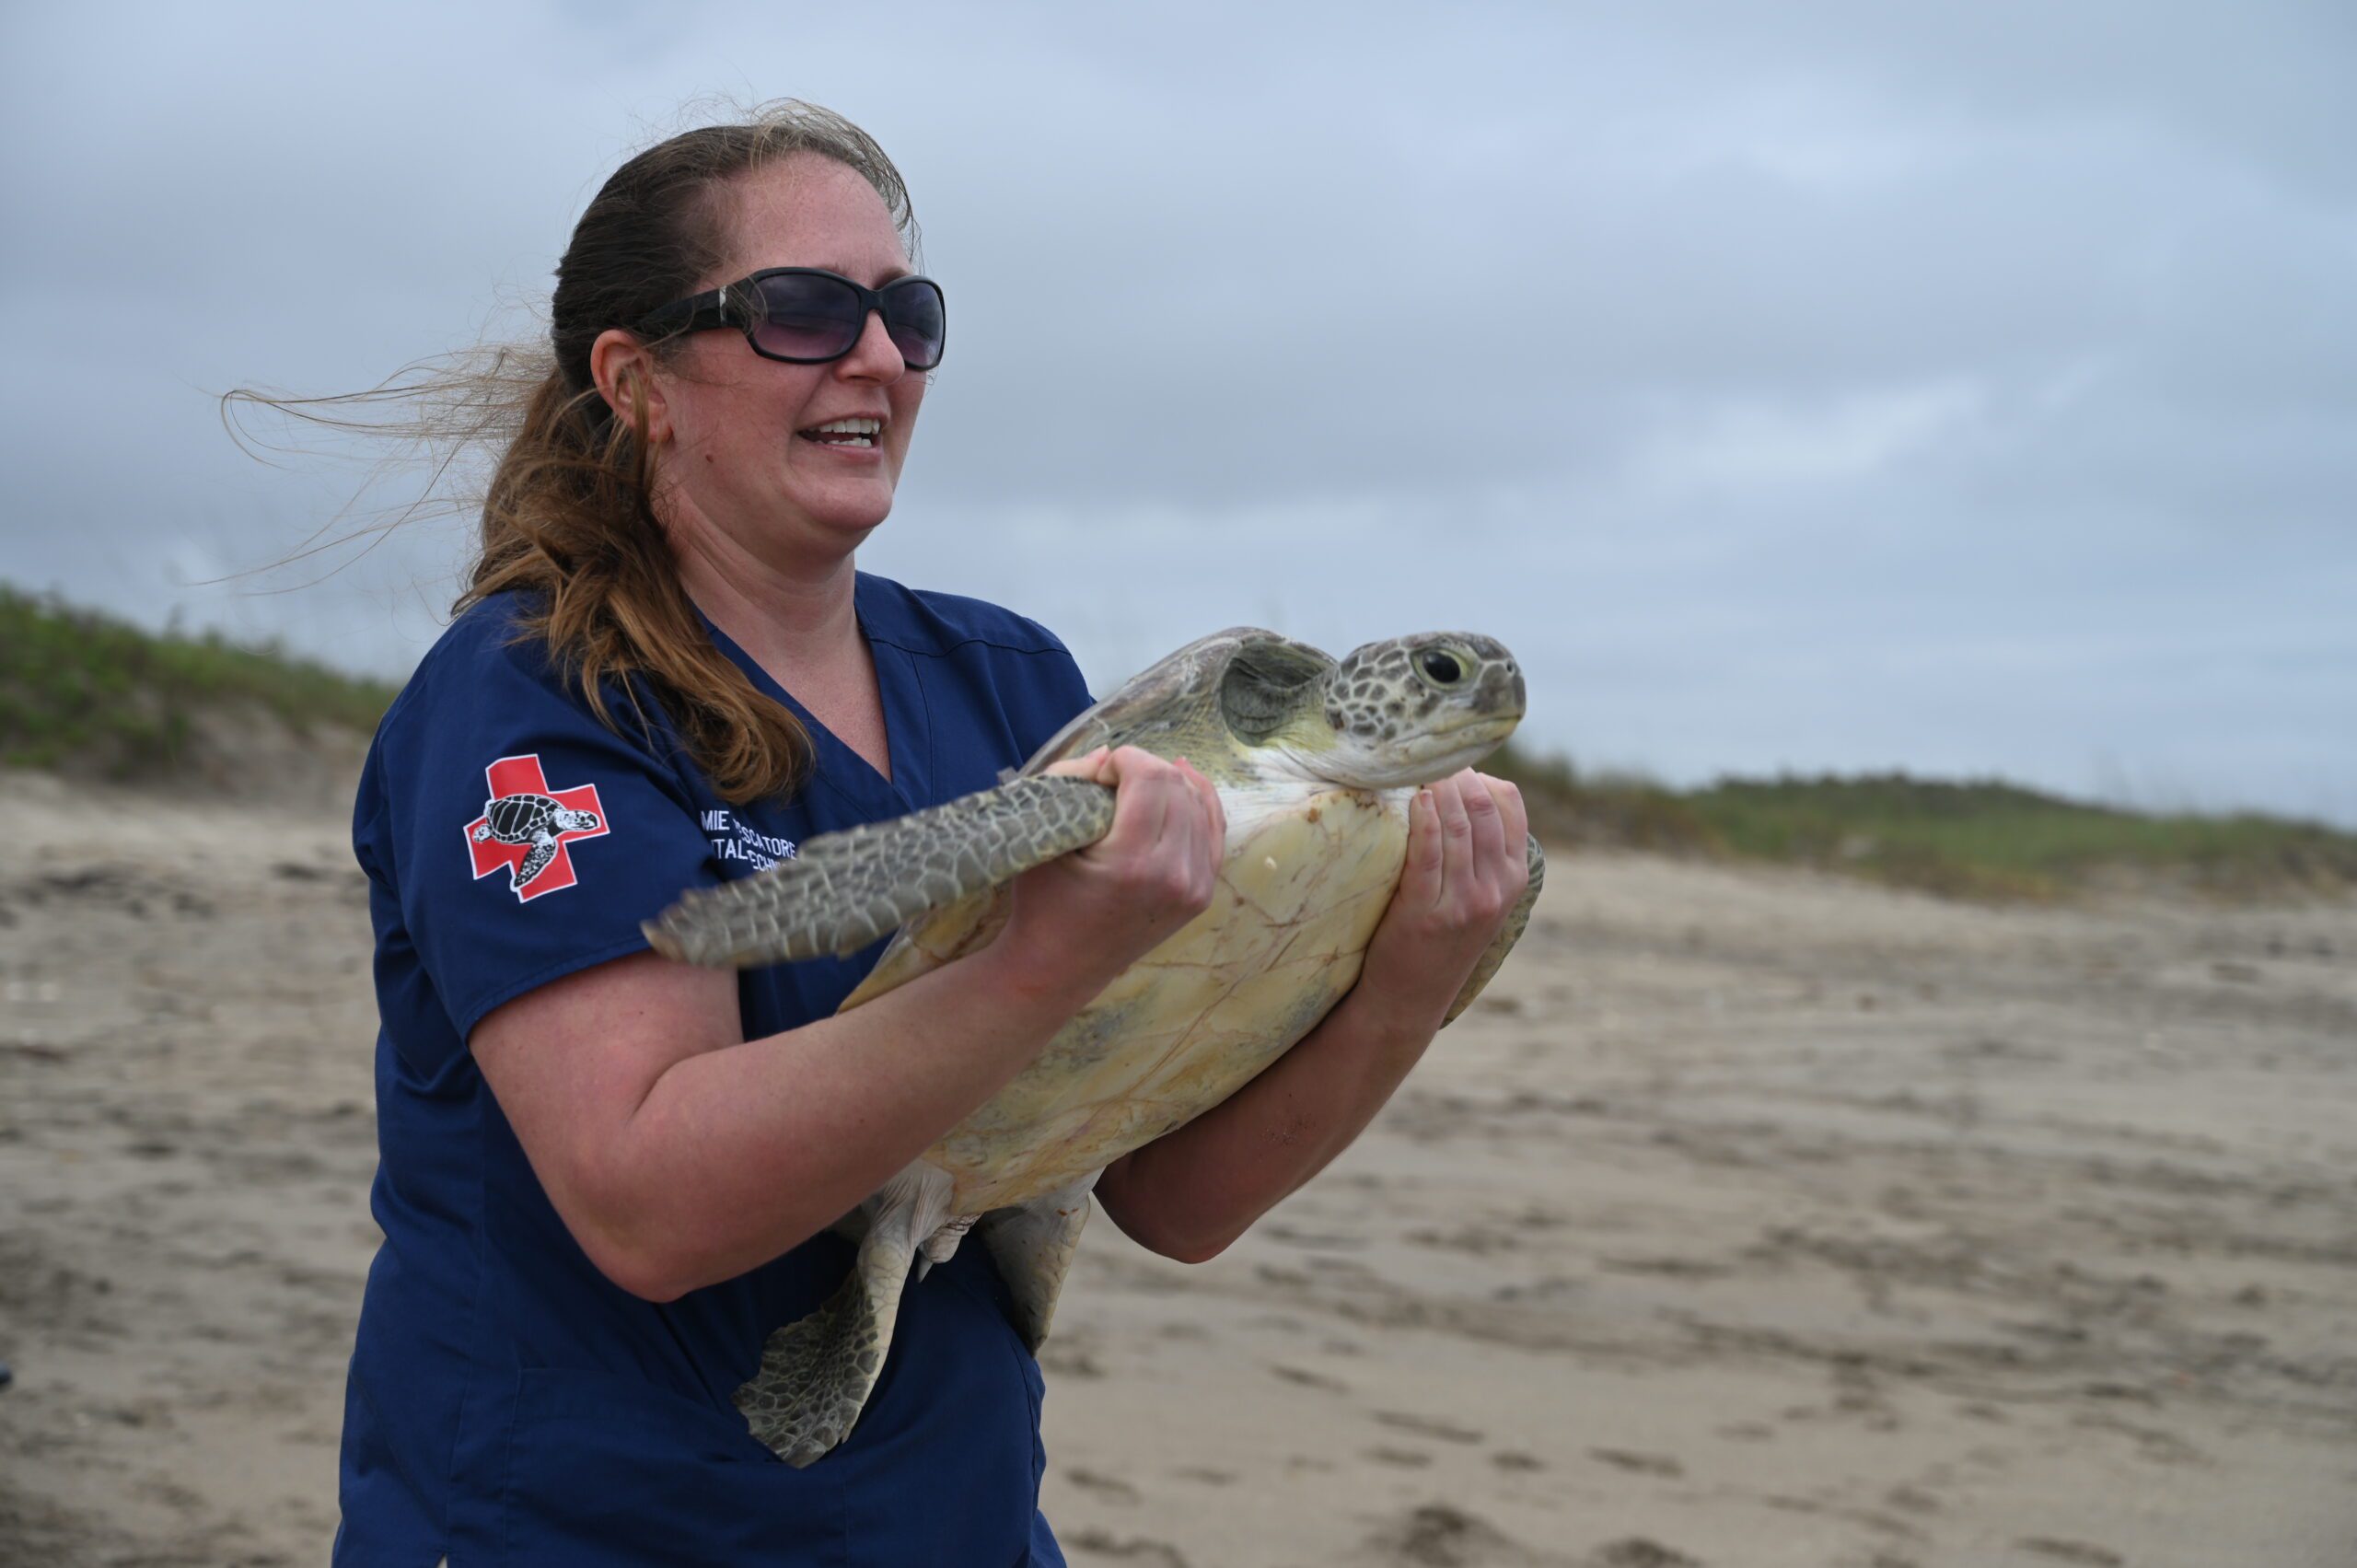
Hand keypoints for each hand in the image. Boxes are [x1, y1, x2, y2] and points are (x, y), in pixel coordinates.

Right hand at [991, 747, 1227, 1007]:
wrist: (1059, 968)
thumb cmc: (1041, 903)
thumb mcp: (1041, 837)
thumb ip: (1068, 782)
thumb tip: (1109, 754)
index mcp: (1132, 861)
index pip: (1150, 777)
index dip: (1124, 759)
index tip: (1098, 774)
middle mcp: (1174, 874)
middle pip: (1177, 786)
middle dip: (1145, 768)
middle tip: (1114, 780)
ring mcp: (1194, 887)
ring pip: (1199, 804)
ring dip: (1170, 783)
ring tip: (1140, 783)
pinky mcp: (1201, 894)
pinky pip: (1214, 831)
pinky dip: (1199, 804)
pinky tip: (1184, 786)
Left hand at [1356, 770, 1529, 1028]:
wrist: (1408, 1000)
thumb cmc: (1436, 939)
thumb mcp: (1476, 897)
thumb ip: (1479, 854)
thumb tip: (1459, 790)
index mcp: (1514, 878)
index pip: (1510, 805)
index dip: (1481, 774)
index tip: (1451, 763)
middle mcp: (1497, 888)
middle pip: (1484, 807)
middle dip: (1455, 773)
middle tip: (1425, 757)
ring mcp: (1465, 901)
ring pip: (1457, 824)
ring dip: (1436, 787)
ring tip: (1413, 768)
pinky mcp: (1427, 911)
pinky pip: (1429, 852)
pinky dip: (1423, 818)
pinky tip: (1414, 798)